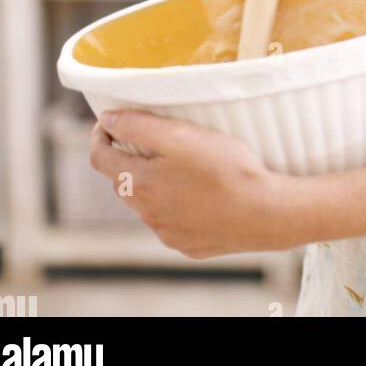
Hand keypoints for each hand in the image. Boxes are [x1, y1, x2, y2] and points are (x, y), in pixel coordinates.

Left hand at [90, 109, 311, 258]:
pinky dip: (176, 206)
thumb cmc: (225, 169)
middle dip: (128, 159)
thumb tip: (107, 120)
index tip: (106, 122)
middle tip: (147, 139)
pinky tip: (200, 194)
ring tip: (180, 165)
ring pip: (148, 204)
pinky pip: (173, 222)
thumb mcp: (181, 136)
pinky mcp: (189, 245)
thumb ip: (139, 126)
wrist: (265, 213)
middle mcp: (147, 213)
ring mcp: (168, 233)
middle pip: (123, 181)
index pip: (101, 159)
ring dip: (153, 184)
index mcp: (140, 183)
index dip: (100, 136)